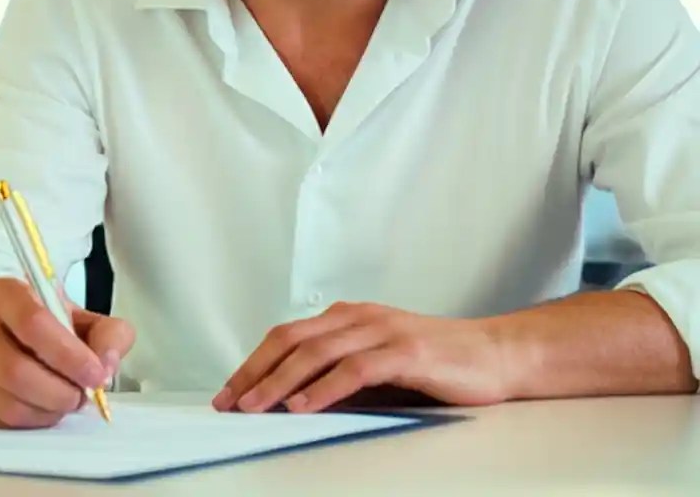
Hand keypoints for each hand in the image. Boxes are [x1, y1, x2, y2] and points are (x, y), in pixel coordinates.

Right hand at [0, 277, 135, 428]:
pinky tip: (42, 407)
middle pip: (16, 371)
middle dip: (60, 393)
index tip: (95, 373)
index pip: (32, 323)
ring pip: (9, 404)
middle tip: (82, 395)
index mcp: (5, 293)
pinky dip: (32, 423)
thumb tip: (107, 365)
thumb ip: (109, 334)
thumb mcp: (80, 317)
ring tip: (65, 400)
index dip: (69, 355)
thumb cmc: (42, 325)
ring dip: (49, 412)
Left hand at [213, 302, 511, 413]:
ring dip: (279, 382)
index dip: (252, 363)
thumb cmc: (435, 365)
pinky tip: (303, 406)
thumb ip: (336, 378)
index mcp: (346, 318)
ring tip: (255, 406)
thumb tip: (287, 401)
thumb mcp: (376, 370)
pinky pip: (355, 369)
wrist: (496, 355)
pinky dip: (324, 389)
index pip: (285, 337)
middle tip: (229, 402)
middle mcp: (358, 318)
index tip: (228, 392)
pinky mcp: (407, 352)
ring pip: (316, 353)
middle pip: (290, 340)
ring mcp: (382, 331)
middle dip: (254, 373)